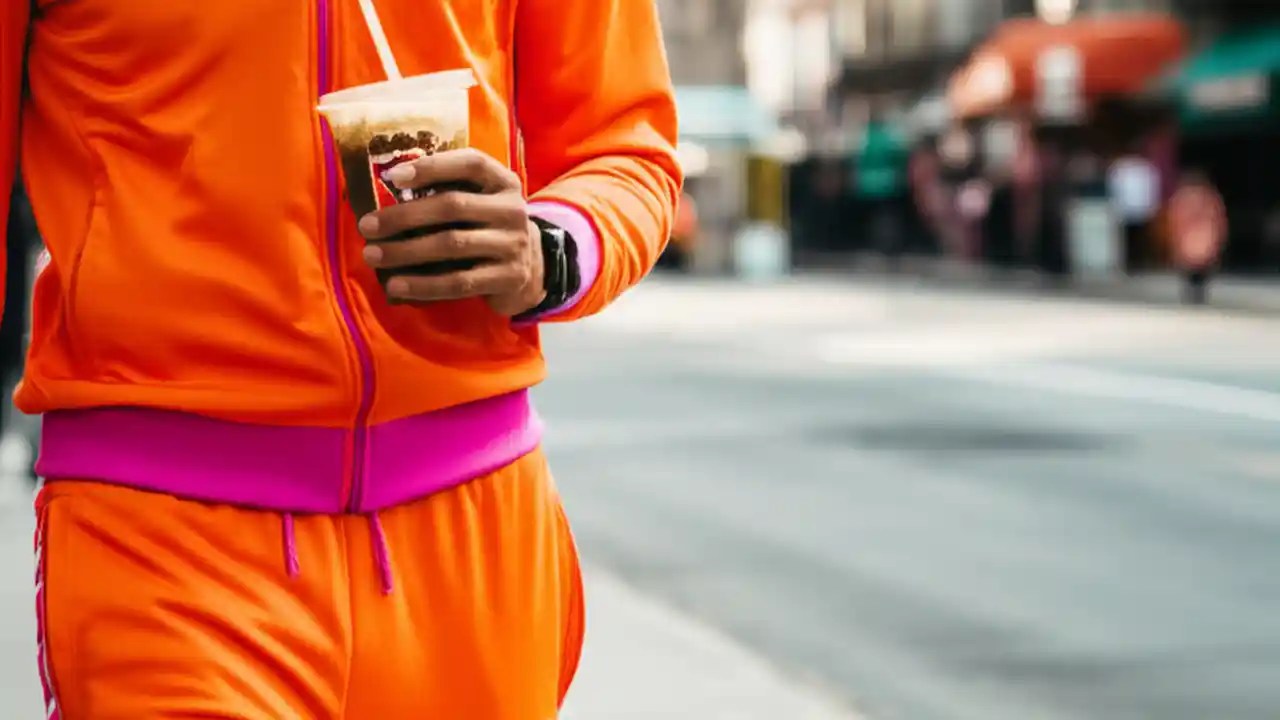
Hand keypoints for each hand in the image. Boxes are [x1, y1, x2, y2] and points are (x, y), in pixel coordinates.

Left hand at [357, 149, 545, 315]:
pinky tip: (396, 285)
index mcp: (503, 182)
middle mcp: (513, 210)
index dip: (432, 166)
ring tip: (373, 255)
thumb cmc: (488, 226)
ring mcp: (513, 245)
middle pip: (453, 205)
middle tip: (366, 226)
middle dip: (404, 216)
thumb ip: (448, 190)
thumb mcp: (480, 200)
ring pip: (452, 244)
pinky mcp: (508, 278)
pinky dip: (424, 284)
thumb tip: (387, 187)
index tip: (392, 177)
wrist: (533, 266)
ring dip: (406, 251)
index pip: (471, 163)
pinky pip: (459, 282)